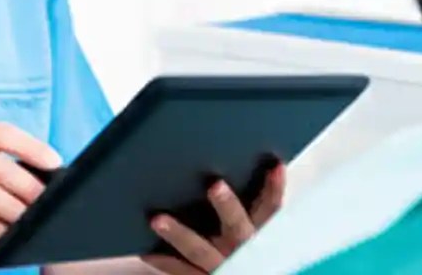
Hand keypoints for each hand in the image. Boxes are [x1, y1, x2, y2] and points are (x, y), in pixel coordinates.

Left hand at [140, 163, 285, 274]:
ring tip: (158, 219)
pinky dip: (163, 260)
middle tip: (215, 185)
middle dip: (227, 205)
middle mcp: (241, 248)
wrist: (239, 273)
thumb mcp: (253, 230)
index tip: (275, 165)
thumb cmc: (243, 251)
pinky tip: (146, 250)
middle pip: (237, 224)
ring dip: (179, 233)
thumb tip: (239, 158)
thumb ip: (251, 205)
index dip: (275, 187)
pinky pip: (180, 270)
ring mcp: (221, 264)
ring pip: (200, 249)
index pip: (271, 208)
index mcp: (256, 232)